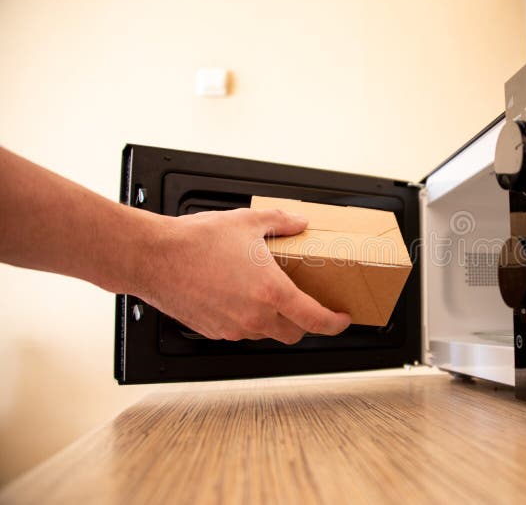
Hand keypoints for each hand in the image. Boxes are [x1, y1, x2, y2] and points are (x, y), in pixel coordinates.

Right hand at [139, 208, 351, 342]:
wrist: (152, 257)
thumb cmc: (194, 241)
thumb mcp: (248, 222)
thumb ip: (281, 222)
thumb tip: (298, 223)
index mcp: (271, 292)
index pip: (315, 320)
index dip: (335, 324)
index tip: (342, 319)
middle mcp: (254, 317)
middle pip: (294, 333)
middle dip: (306, 322)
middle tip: (307, 304)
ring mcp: (233, 328)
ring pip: (267, 334)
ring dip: (275, 321)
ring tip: (268, 294)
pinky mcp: (214, 331)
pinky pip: (241, 332)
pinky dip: (249, 320)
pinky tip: (240, 297)